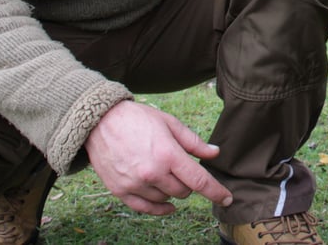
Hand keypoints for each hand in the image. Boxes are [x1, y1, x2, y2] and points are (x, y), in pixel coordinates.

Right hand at [84, 100, 232, 214]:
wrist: (100, 121)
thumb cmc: (137, 119)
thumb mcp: (169, 123)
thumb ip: (193, 142)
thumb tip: (215, 153)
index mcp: (168, 154)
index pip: (199, 181)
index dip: (216, 192)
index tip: (227, 199)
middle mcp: (152, 173)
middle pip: (184, 191)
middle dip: (189, 183)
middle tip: (182, 168)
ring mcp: (135, 184)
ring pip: (166, 199)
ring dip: (172, 190)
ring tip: (164, 172)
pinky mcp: (120, 191)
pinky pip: (146, 208)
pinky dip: (159, 208)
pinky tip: (167, 205)